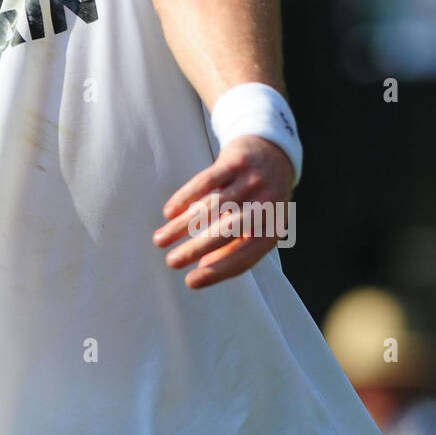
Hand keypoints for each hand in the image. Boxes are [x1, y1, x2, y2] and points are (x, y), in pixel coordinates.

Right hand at [154, 135, 294, 288]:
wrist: (275, 152)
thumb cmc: (260, 200)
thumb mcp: (257, 227)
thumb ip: (235, 248)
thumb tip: (204, 272)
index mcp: (273, 228)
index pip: (246, 256)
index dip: (218, 271)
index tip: (190, 282)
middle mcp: (266, 205)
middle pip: (228, 231)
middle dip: (197, 249)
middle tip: (171, 262)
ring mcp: (253, 181)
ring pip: (211, 207)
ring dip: (182, 226)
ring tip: (160, 240)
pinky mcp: (237, 161)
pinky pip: (206, 181)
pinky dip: (185, 197)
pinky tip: (169, 212)